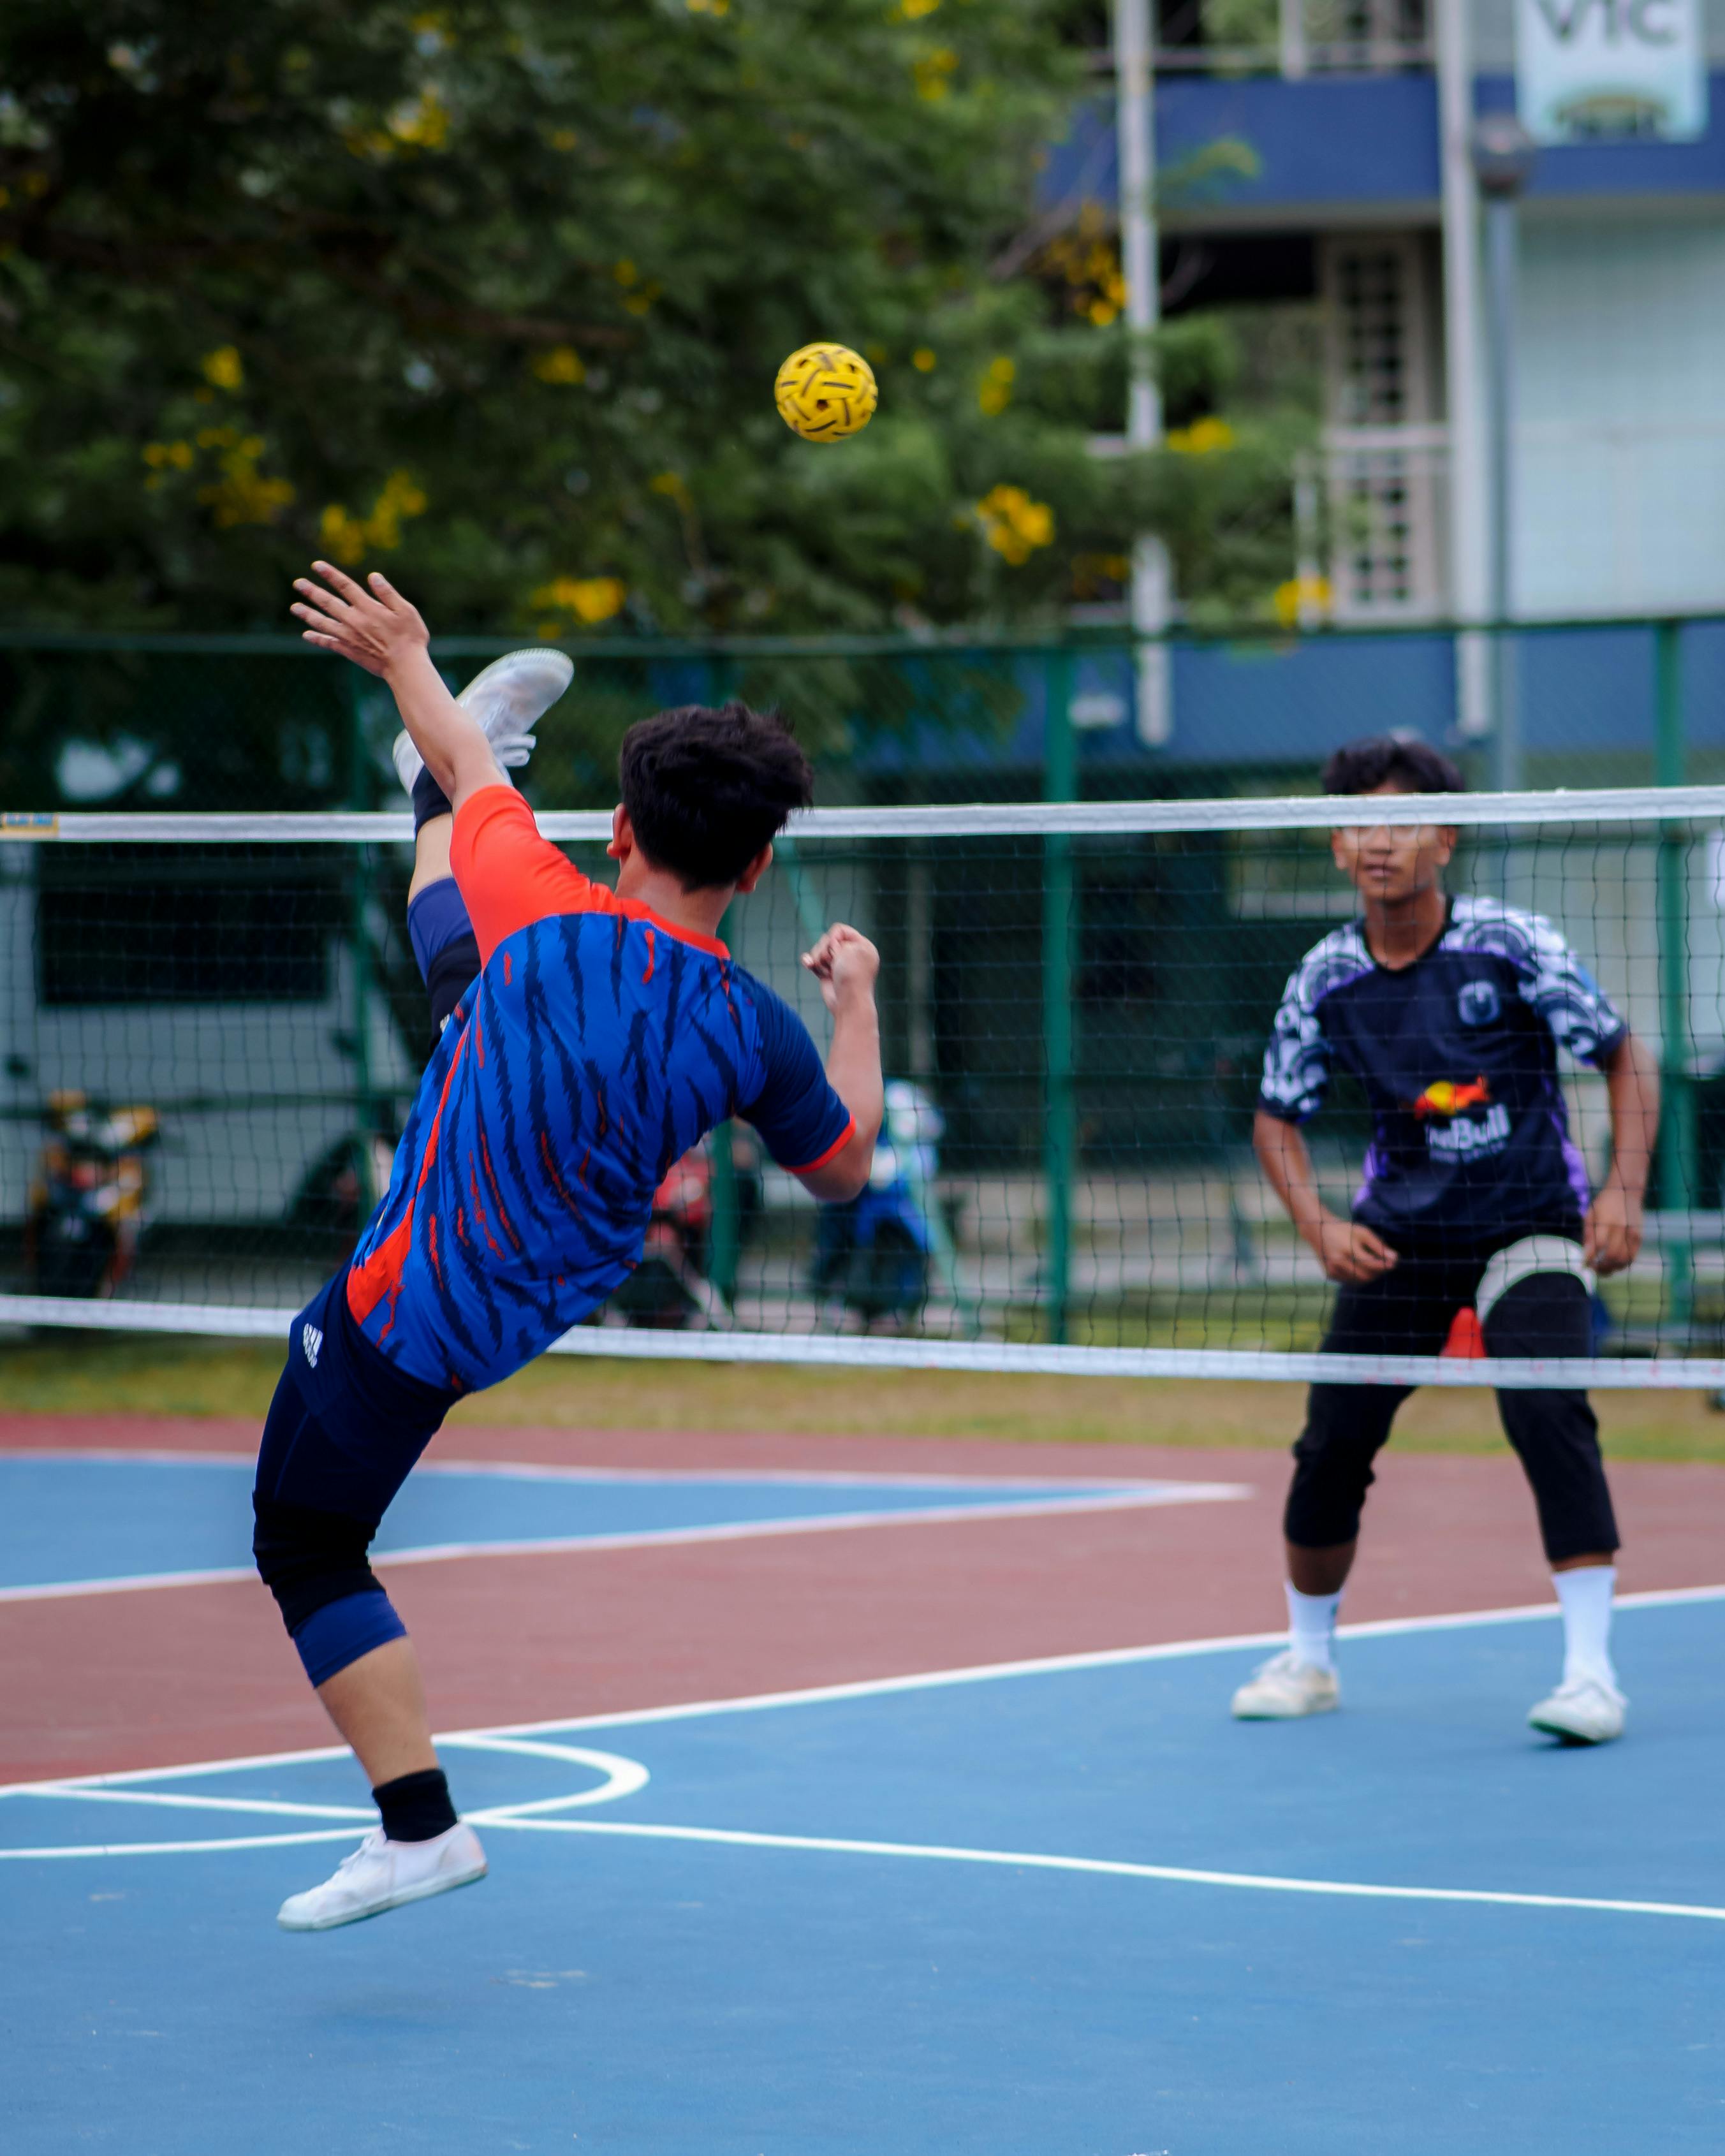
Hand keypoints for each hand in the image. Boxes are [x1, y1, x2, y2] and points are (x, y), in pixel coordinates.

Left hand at [291, 562, 429, 678]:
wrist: (405, 667)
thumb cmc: (411, 638)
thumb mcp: (406, 611)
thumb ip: (388, 593)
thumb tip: (373, 576)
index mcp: (368, 608)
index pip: (345, 587)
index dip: (330, 575)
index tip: (317, 566)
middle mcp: (354, 620)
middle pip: (328, 603)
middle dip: (312, 592)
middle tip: (298, 583)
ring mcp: (349, 636)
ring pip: (323, 622)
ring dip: (307, 614)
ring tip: (295, 607)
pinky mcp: (349, 650)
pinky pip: (329, 643)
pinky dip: (317, 638)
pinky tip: (306, 635)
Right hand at [801, 924, 878, 1015]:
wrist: (848, 1003)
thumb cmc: (852, 976)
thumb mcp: (848, 950)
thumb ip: (835, 942)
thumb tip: (826, 951)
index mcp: (862, 946)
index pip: (841, 930)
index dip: (833, 937)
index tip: (835, 948)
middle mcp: (852, 954)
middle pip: (828, 940)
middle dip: (824, 949)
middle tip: (829, 961)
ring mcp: (840, 965)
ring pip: (820, 951)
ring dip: (818, 958)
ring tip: (824, 969)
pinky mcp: (828, 974)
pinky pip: (815, 962)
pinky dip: (810, 963)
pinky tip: (807, 964)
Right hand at [1307, 1213, 1397, 1284]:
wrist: (1318, 1230)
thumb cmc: (1344, 1230)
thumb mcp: (1362, 1232)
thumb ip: (1379, 1246)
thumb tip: (1395, 1259)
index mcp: (1348, 1249)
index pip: (1371, 1264)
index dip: (1384, 1265)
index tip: (1393, 1263)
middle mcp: (1339, 1262)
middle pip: (1366, 1276)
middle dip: (1378, 1272)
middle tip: (1384, 1265)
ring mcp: (1333, 1270)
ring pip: (1358, 1281)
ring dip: (1369, 1276)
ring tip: (1371, 1265)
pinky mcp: (1330, 1274)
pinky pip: (1349, 1281)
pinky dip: (1357, 1276)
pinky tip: (1357, 1266)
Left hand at [1584, 1177, 1642, 1276]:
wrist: (1626, 1192)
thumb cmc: (1604, 1203)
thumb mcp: (1590, 1214)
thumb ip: (1588, 1236)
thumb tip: (1585, 1257)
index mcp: (1607, 1221)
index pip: (1599, 1245)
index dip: (1591, 1259)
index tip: (1584, 1265)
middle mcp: (1622, 1229)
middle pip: (1613, 1256)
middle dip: (1601, 1267)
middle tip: (1593, 1269)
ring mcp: (1633, 1234)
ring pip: (1624, 1260)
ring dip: (1612, 1269)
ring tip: (1602, 1269)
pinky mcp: (1639, 1238)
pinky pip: (1632, 1257)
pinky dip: (1622, 1265)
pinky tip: (1614, 1264)